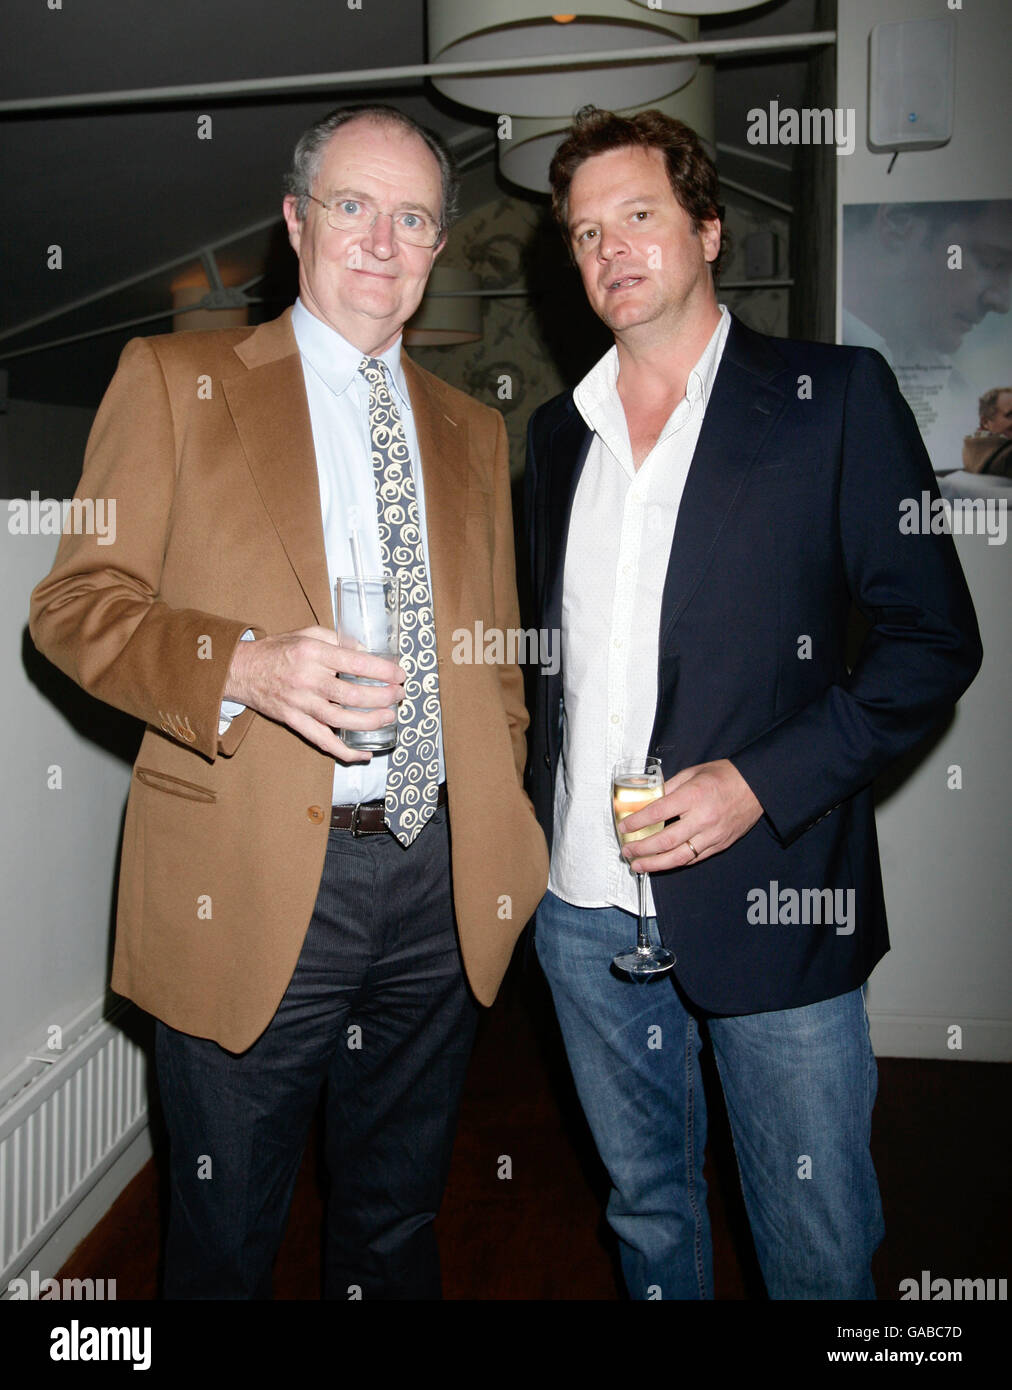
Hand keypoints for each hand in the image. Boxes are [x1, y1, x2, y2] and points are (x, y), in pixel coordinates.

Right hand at [224, 625, 405, 760]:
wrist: (241, 670)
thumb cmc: (277, 650)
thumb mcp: (307, 633)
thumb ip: (338, 640)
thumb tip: (367, 651)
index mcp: (313, 652)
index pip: (355, 662)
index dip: (382, 670)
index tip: (399, 674)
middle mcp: (307, 678)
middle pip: (351, 693)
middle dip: (382, 697)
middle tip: (398, 695)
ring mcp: (299, 703)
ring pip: (340, 719)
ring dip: (369, 721)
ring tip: (389, 717)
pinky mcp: (293, 721)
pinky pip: (321, 740)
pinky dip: (344, 750)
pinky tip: (363, 753)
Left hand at [619, 759, 762, 871]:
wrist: (758, 786)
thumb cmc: (725, 776)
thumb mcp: (693, 773)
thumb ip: (669, 788)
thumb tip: (647, 800)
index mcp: (693, 796)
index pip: (657, 813)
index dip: (636, 822)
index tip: (623, 826)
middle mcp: (702, 818)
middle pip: (665, 841)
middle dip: (641, 849)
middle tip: (626, 851)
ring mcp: (712, 835)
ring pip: (678, 856)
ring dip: (655, 864)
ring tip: (638, 865)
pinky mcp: (720, 845)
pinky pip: (694, 858)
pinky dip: (675, 862)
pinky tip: (661, 863)